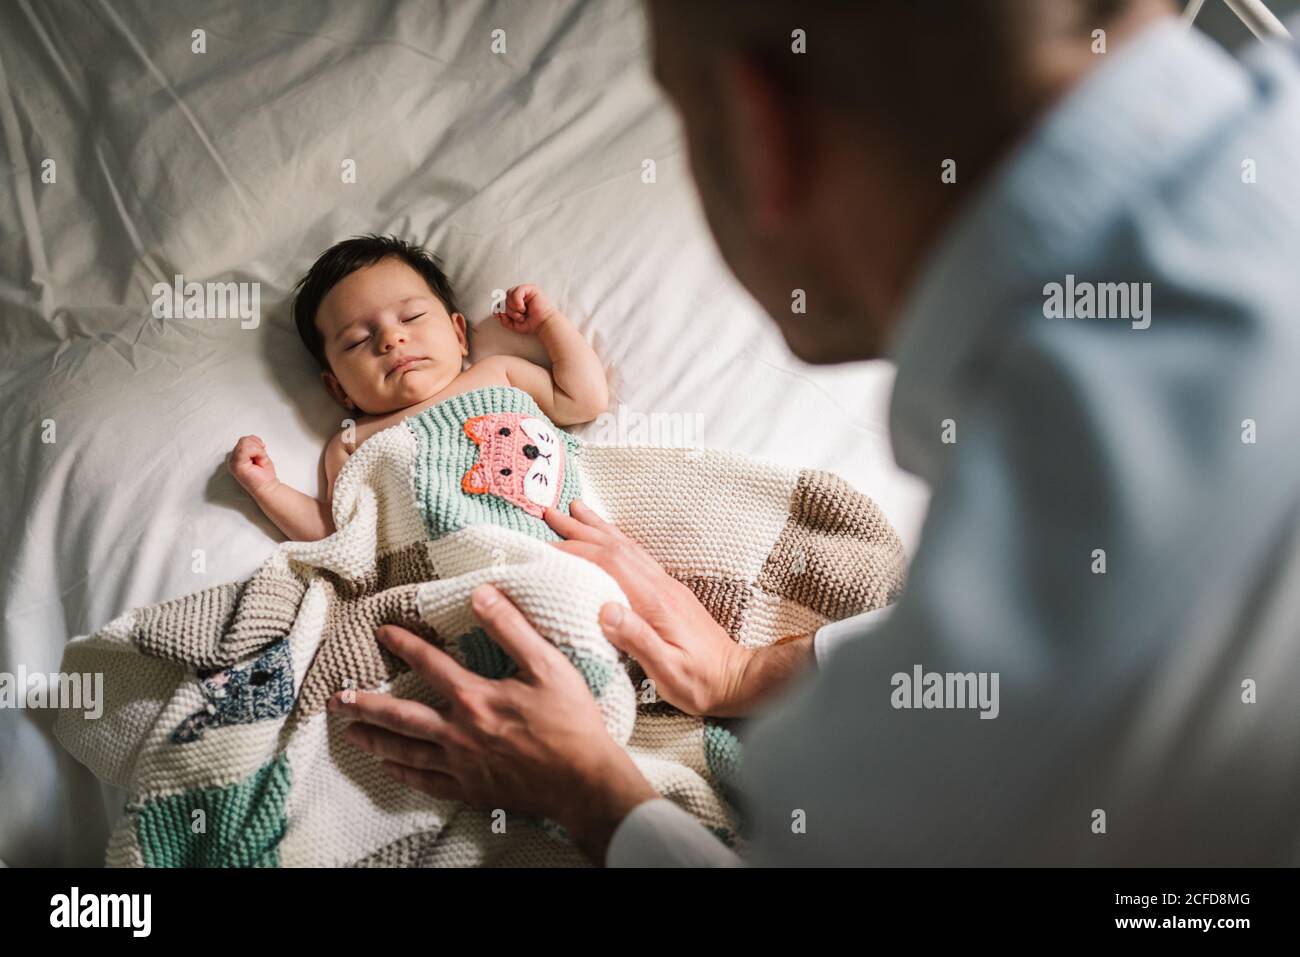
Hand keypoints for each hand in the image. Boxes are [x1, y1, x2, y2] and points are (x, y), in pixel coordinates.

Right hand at [228, 435, 278, 495]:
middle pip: (244, 440)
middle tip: (260, 458)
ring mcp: (233, 462)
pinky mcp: (236, 465)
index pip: (244, 440)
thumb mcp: (259, 454)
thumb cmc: (264, 474)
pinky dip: (257, 452)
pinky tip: (258, 461)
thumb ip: (252, 446)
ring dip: (258, 450)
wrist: (267, 487)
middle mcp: (232, 459)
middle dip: (257, 446)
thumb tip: (252, 439)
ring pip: (245, 443)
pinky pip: (246, 449)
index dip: (256, 442)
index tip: (261, 452)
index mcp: (237, 456)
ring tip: (259, 460)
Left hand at [329, 588, 657, 862]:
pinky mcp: (471, 789)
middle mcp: (460, 732)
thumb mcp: (548, 666)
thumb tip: (482, 593)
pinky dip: (404, 774)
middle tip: (337, 699)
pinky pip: (427, 782)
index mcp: (476, 697)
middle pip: (402, 716)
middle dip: (367, 705)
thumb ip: (512, 629)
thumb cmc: (571, 722)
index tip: (382, 631)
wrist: (584, 781)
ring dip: (376, 740)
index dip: (404, 644)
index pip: (430, 664)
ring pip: (407, 751)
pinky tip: (391, 768)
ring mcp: (462, 765)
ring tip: (351, 732)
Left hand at [497, 284, 558, 334]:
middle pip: (504, 297)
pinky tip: (523, 308)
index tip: (504, 316)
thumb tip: (497, 310)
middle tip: (519, 316)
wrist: (543, 324)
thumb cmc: (531, 324)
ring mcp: (525, 291)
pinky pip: (517, 291)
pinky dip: (517, 301)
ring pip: (509, 294)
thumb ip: (503, 318)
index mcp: (514, 301)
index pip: (501, 300)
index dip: (500, 307)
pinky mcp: (531, 288)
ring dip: (513, 307)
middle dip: (508, 310)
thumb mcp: (512, 324)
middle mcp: (519, 295)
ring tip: (522, 313)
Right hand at [546, 500, 801, 717]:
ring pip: (626, 546)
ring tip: (575, 510)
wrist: (736, 680)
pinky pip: (636, 556)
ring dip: (597, 527)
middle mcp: (660, 585)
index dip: (577, 551)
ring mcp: (665, 586)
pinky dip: (616, 541)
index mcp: (655, 601)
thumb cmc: (700, 682)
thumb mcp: (668, 670)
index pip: (609, 564)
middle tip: (549, 513)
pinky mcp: (668, 593)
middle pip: (614, 547)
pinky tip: (607, 539)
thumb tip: (604, 608)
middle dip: (580, 529)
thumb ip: (638, 639)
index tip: (545, 547)